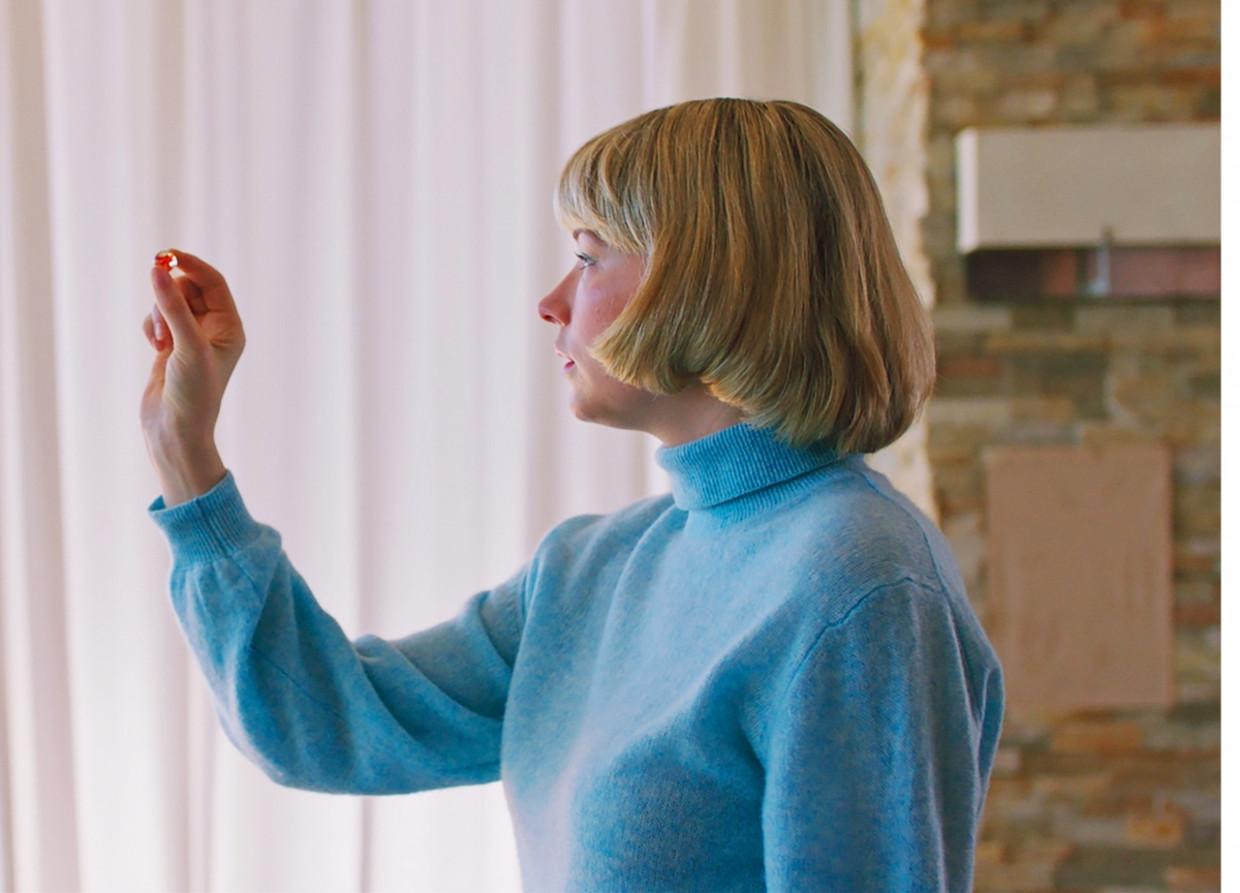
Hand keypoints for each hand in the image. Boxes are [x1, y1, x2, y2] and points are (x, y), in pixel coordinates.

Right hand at [140, 250, 244, 505]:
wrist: (176, 430)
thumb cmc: (193, 393)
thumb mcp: (186, 346)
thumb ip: (173, 307)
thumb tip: (159, 269)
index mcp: (231, 328)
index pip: (213, 283)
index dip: (191, 265)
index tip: (166, 255)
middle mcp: (215, 330)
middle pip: (190, 288)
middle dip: (171, 295)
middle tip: (161, 310)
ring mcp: (192, 337)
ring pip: (170, 302)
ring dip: (159, 313)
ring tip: (160, 340)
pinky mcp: (171, 345)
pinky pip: (158, 318)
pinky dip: (152, 325)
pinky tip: (154, 345)